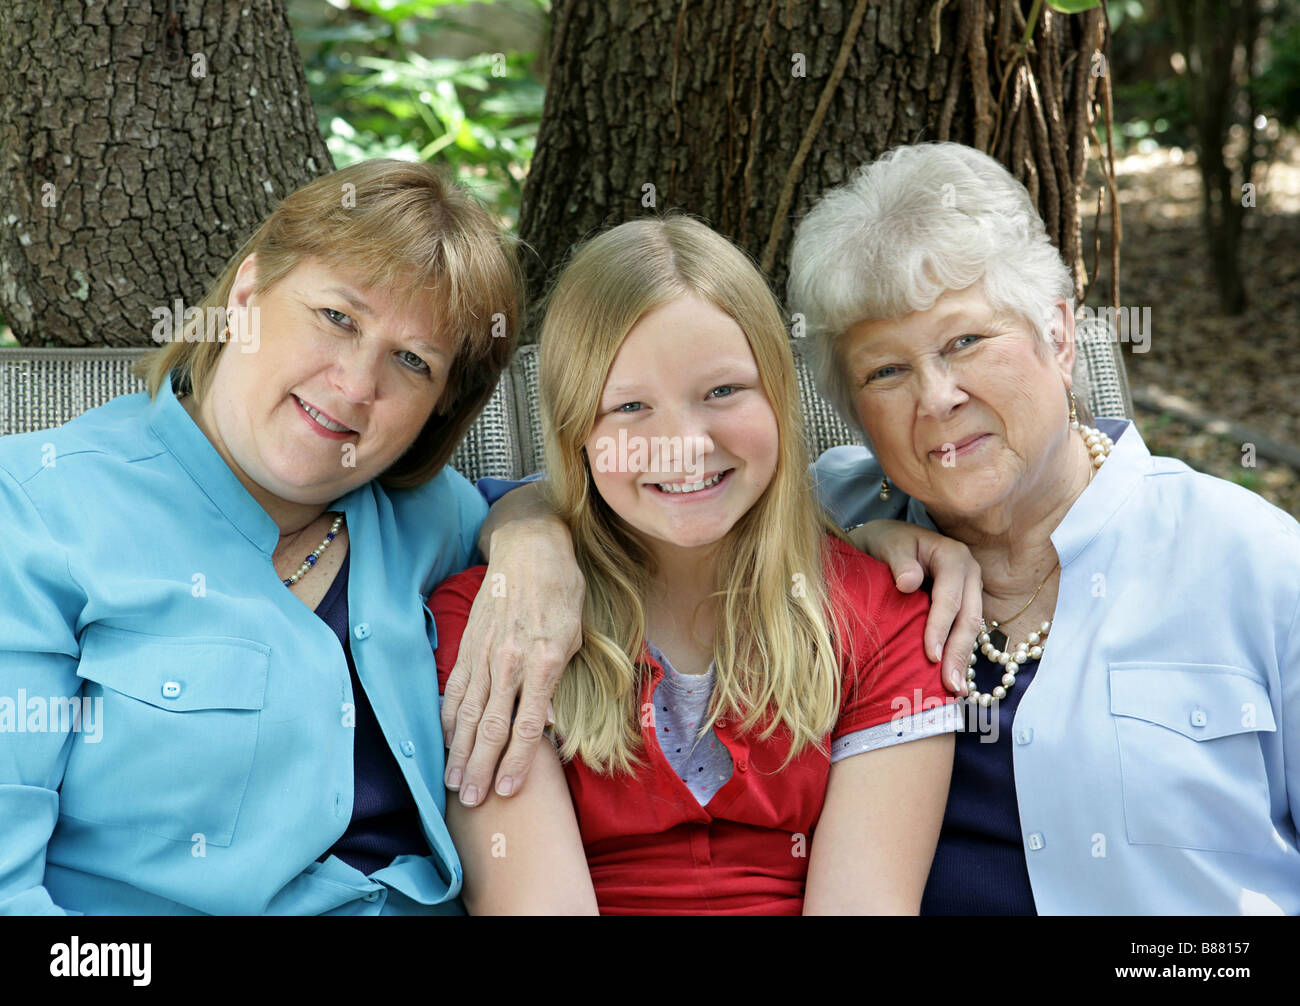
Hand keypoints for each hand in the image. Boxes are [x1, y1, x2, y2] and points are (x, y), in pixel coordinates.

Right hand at [441, 519, 583, 805]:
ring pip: (468, 713)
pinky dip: (449, 718)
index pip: (526, 726)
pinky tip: (445, 740)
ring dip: (459, 752)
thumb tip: (548, 725)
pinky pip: (455, 688)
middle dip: (480, 768)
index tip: (508, 792)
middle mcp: (510, 662)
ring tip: (453, 782)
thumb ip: (559, 681)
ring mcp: (485, 653)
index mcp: (543, 662)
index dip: (517, 764)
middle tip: (471, 802)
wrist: (530, 547)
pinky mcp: (469, 644)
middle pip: (491, 727)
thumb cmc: (563, 591)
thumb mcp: (576, 635)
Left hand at [846, 520, 979, 694]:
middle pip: (968, 618)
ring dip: (963, 661)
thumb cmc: (885, 542)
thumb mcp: (887, 543)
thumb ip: (898, 560)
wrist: (886, 541)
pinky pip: (964, 634)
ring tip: (954, 692)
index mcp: (953, 556)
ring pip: (971, 630)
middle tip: (949, 686)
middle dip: (958, 653)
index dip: (940, 627)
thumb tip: (908, 583)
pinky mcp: (963, 607)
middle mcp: (969, 574)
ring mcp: (970, 592)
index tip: (929, 655)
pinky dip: (958, 657)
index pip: (949, 597)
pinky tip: (953, 681)